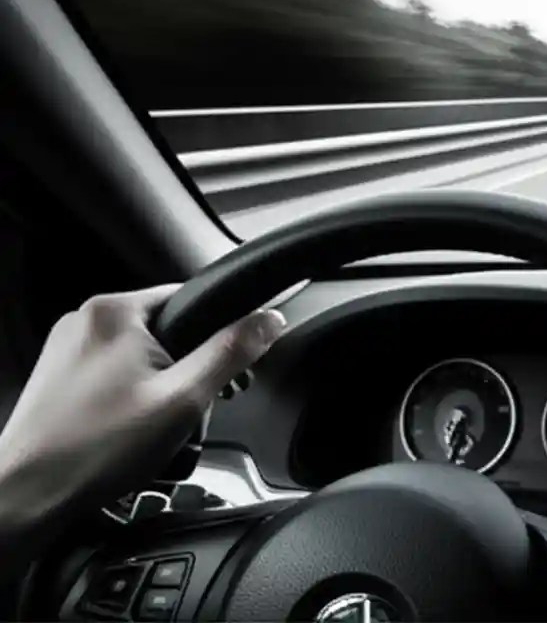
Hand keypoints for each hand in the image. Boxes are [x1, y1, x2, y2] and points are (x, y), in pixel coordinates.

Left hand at [0, 285, 284, 566]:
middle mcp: (86, 320)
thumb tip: (269, 320)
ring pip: (142, 358)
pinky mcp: (59, 377)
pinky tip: (130, 434)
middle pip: (168, 332)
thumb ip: (230, 354)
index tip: (226, 373)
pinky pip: (115, 376)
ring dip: (161, 390)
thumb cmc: (96, 450)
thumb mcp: (183, 400)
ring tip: (155, 429)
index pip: (192, 299)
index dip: (220, 337)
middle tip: (189, 411)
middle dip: (188, 372)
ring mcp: (68, 349)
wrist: (28, 495)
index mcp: (115, 311)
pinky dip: (133, 400)